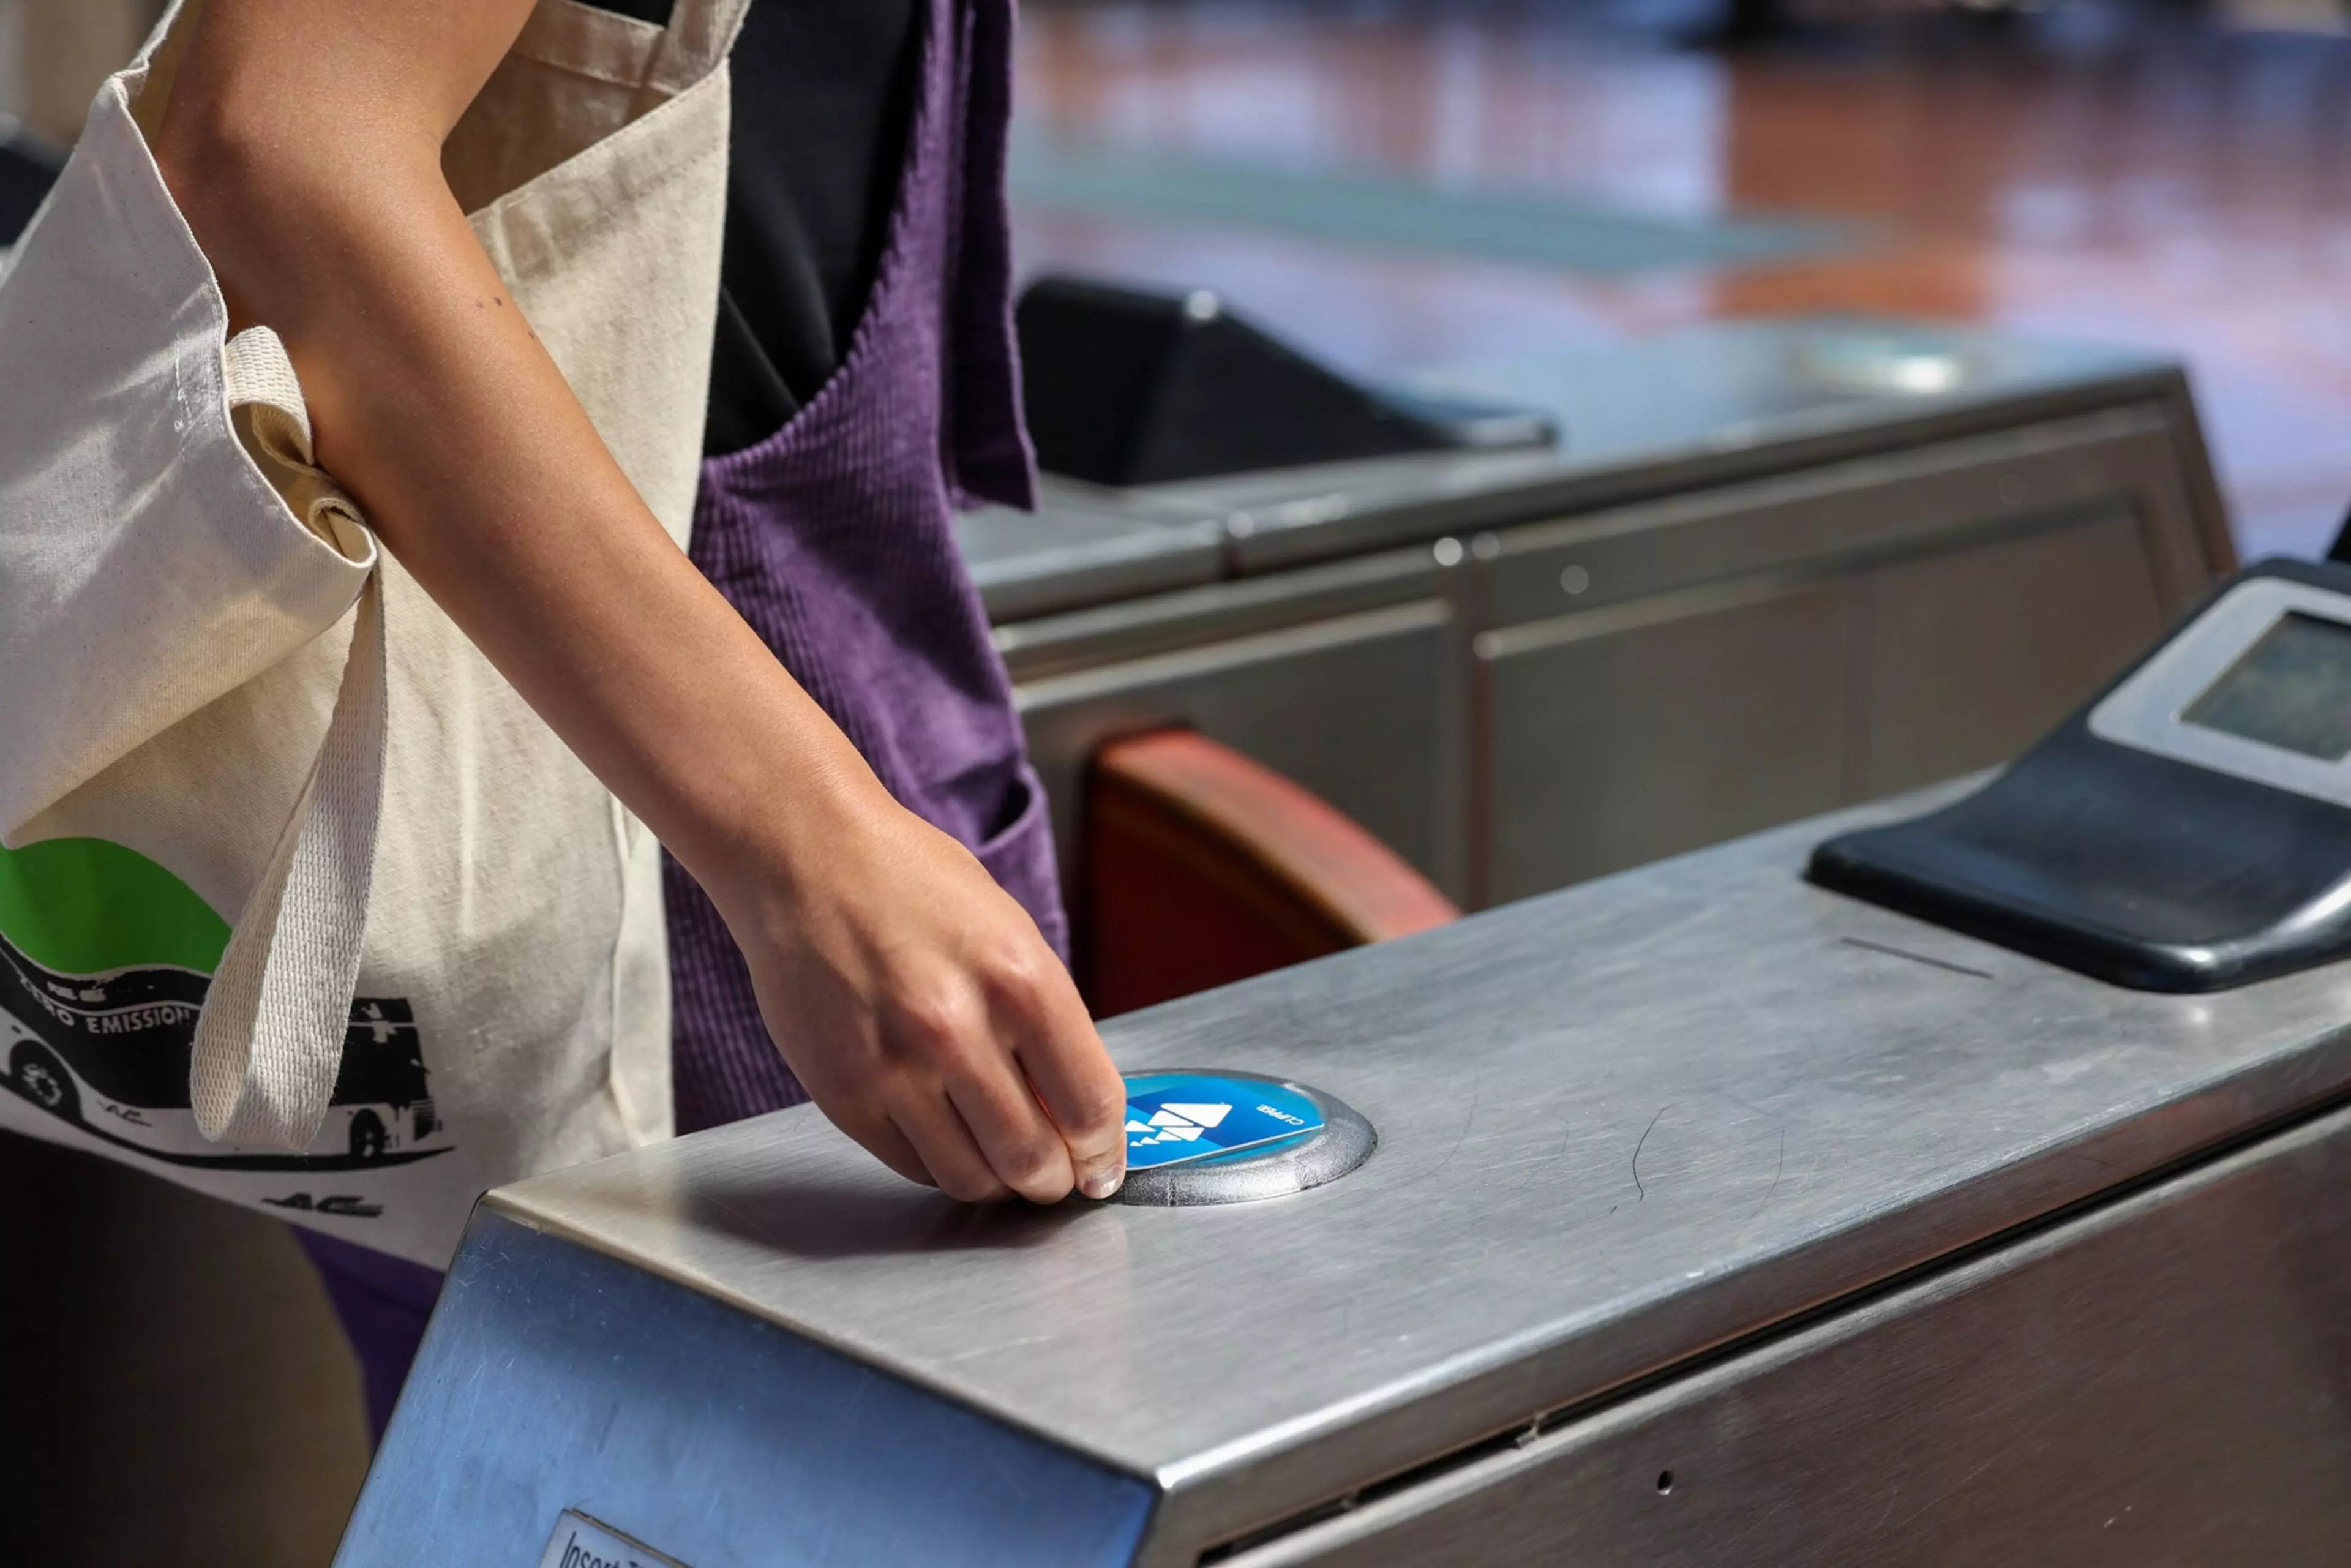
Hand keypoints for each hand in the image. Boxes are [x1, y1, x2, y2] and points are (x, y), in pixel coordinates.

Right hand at [715, 784, 1127, 1203]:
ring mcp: (893, 1068)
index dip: (1105, 1152)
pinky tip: (946, 1134)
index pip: (1090, 1105)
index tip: (1103, 1165)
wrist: (803, 856)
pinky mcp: (842, 1093)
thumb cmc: (911, 882)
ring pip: (970, 1178)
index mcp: (1020, 979)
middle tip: (1057, 1175)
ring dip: (999, 1183)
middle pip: (1033, 1159)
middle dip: (1056, 1179)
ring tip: (1002, 1159)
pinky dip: (939, 1163)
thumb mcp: (1009, 934)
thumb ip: (1045, 1020)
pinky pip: (910, 1165)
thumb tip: (1076, 1108)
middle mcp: (958, 1030)